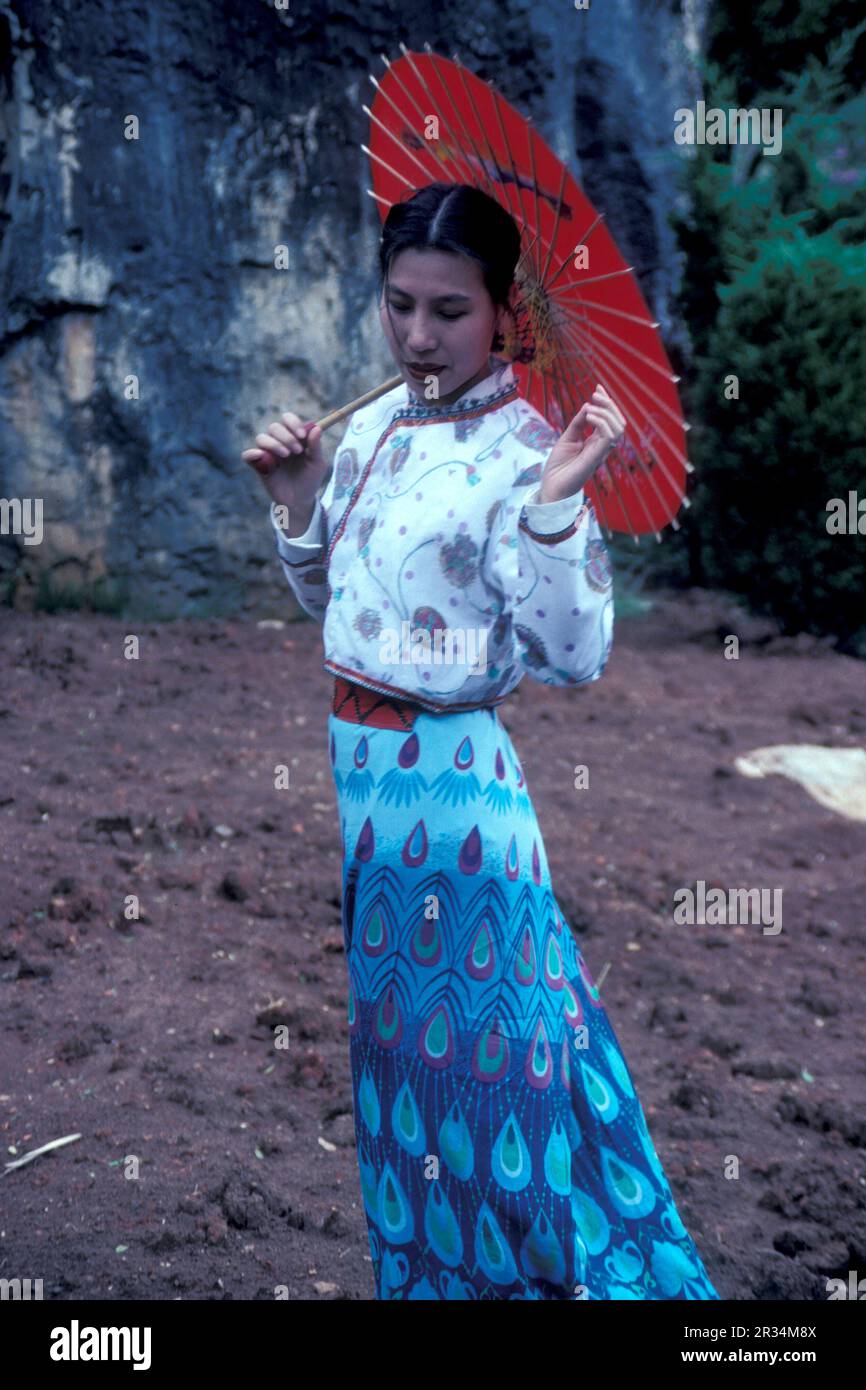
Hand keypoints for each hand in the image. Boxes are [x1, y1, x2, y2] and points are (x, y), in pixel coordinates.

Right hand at [241, 411, 328, 510]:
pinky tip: (262, 457)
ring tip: (286, 456)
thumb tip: (317, 428)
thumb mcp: (317, 464)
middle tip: (296, 450)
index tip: (301, 435)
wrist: (299, 501)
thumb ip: (316, 447)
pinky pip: (248, 455)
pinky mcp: (258, 465)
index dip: (293, 423)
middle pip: (274, 427)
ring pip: (261, 438)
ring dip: (273, 444)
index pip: (288, 419)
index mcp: (293, 437)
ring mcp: (268, 453)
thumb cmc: (309, 480)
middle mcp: (279, 442)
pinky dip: (252, 454)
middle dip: (286, 436)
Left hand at [539, 385, 625, 502]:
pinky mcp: (596, 458)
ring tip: (590, 407)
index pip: (609, 419)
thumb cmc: (558, 467)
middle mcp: (602, 446)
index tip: (597, 387)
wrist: (551, 487)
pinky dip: (602, 422)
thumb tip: (588, 405)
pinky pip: (609, 437)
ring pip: (618, 427)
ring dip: (606, 412)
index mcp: (596, 442)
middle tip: (595, 394)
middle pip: (618, 421)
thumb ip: (579, 423)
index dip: (606, 402)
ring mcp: (601, 452)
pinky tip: (589, 416)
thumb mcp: (567, 438)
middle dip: (609, 404)